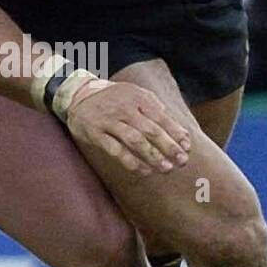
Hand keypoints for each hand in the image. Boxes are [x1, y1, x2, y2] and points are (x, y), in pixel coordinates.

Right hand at [65, 80, 190, 175]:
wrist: (79, 97)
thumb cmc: (114, 99)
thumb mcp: (135, 95)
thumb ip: (155, 108)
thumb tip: (177, 130)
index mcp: (137, 98)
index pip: (161, 117)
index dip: (175, 133)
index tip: (187, 147)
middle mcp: (124, 108)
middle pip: (150, 130)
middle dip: (168, 147)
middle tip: (182, 161)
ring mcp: (109, 121)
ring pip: (134, 141)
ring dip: (152, 156)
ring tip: (166, 168)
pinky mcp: (96, 133)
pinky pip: (116, 150)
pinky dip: (131, 162)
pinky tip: (144, 171)